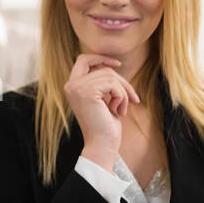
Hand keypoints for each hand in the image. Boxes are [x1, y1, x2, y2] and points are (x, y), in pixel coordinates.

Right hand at [64, 53, 139, 167]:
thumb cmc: (105, 125)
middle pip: (103, 69)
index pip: (83, 60)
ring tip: (122, 109)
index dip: (101, 58)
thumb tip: (112, 65)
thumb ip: (102, 83)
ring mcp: (77, 88)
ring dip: (123, 92)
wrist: (101, 144)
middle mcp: (70, 85)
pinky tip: (118, 111)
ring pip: (111, 76)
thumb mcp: (103, 99)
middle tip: (133, 99)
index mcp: (72, 86)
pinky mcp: (87, 92)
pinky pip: (113, 84)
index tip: (118, 64)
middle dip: (122, 82)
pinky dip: (121, 97)